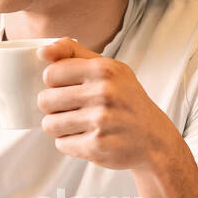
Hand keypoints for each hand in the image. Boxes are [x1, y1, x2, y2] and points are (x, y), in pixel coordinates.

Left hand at [35, 38, 180, 171]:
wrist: (155, 139)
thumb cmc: (125, 100)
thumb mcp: (108, 69)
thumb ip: (73, 53)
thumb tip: (42, 51)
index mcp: (104, 69)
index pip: (51, 74)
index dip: (54, 83)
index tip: (67, 88)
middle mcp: (104, 93)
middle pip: (45, 100)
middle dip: (53, 107)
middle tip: (72, 109)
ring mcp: (101, 121)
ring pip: (49, 124)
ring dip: (59, 127)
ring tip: (78, 125)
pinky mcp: (97, 145)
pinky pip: (61, 144)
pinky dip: (71, 143)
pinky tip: (88, 138)